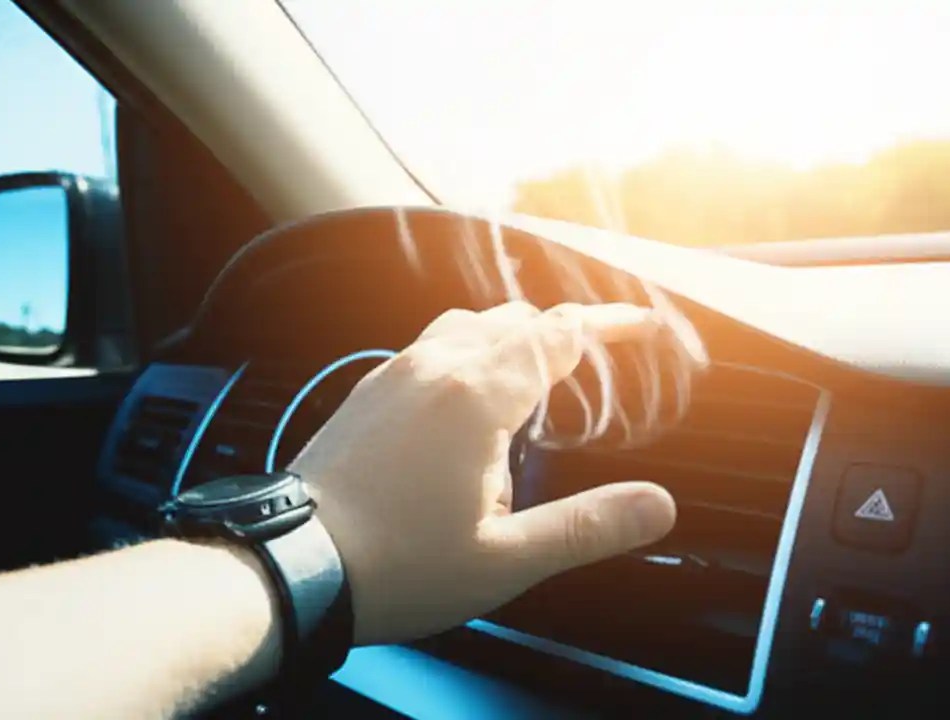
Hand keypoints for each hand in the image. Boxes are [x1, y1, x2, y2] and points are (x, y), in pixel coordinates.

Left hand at [289, 302, 677, 644]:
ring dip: (513, 335)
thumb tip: (657, 505)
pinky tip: (469, 394)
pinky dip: (470, 350)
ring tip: (537, 371)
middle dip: (564, 330)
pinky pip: (431, 346)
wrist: (292, 566)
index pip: (559, 335)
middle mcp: (436, 369)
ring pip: (469, 324)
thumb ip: (586, 527)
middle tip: (598, 357)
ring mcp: (395, 374)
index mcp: (477, 397)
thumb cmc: (396, 567)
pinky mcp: (368, 391)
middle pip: (515, 320)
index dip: (607, 324)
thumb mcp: (506, 560)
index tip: (642, 324)